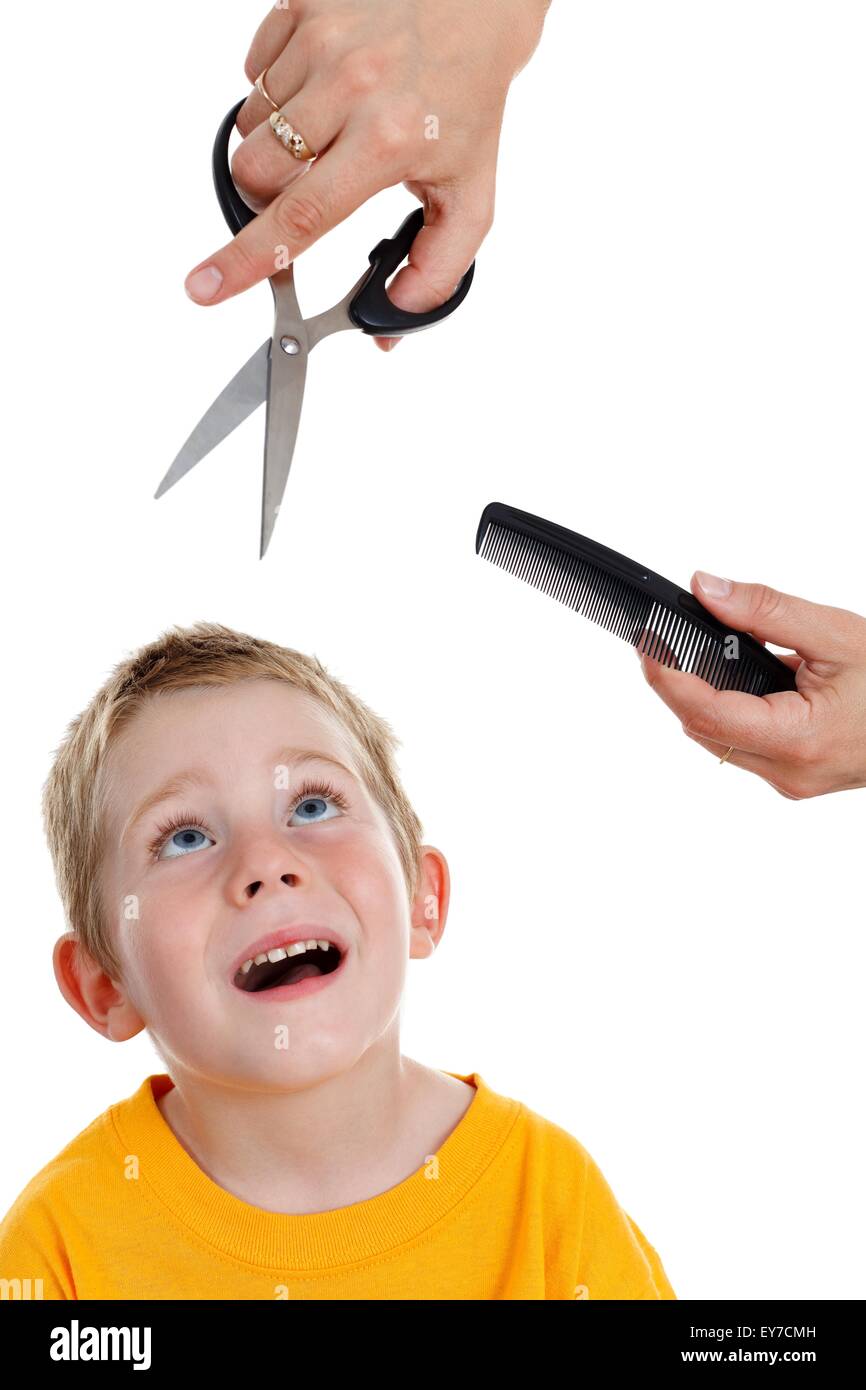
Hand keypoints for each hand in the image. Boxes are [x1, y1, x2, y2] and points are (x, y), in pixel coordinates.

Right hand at [183, 0, 551, 350]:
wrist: (479, 7)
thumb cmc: (468, 102)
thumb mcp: (470, 195)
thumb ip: (437, 269)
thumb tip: (390, 318)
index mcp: (387, 142)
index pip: (298, 218)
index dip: (245, 261)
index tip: (204, 287)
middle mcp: (350, 87)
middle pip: (255, 172)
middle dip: (266, 193)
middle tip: (310, 180)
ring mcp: (321, 40)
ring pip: (249, 124)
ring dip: (277, 140)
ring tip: (329, 124)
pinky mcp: (302, 4)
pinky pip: (254, 69)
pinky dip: (278, 88)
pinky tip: (322, 82)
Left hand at [638, 571, 865, 798]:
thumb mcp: (838, 633)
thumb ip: (766, 611)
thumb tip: (708, 588)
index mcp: (801, 740)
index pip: (706, 712)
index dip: (666, 676)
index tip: (645, 641)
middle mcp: (790, 772)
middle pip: (703, 727)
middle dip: (678, 681)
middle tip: (663, 636)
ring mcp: (792, 781)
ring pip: (719, 738)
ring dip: (705, 695)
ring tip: (705, 650)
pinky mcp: (796, 776)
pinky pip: (744, 744)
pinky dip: (734, 709)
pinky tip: (743, 678)